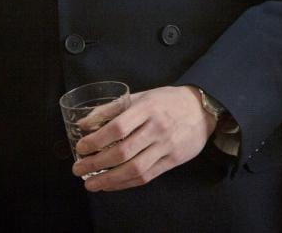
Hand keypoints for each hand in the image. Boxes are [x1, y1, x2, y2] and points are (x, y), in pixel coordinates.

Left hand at [72, 85, 215, 190]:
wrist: (202, 109)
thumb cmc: (167, 101)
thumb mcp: (141, 96)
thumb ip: (113, 109)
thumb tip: (84, 123)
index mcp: (148, 108)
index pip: (118, 127)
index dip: (96, 140)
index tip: (81, 147)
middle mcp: (158, 128)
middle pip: (123, 151)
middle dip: (96, 164)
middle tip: (78, 169)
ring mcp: (167, 146)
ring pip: (134, 169)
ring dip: (109, 180)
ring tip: (90, 184)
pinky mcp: (173, 161)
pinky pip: (146, 176)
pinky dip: (125, 183)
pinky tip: (111, 185)